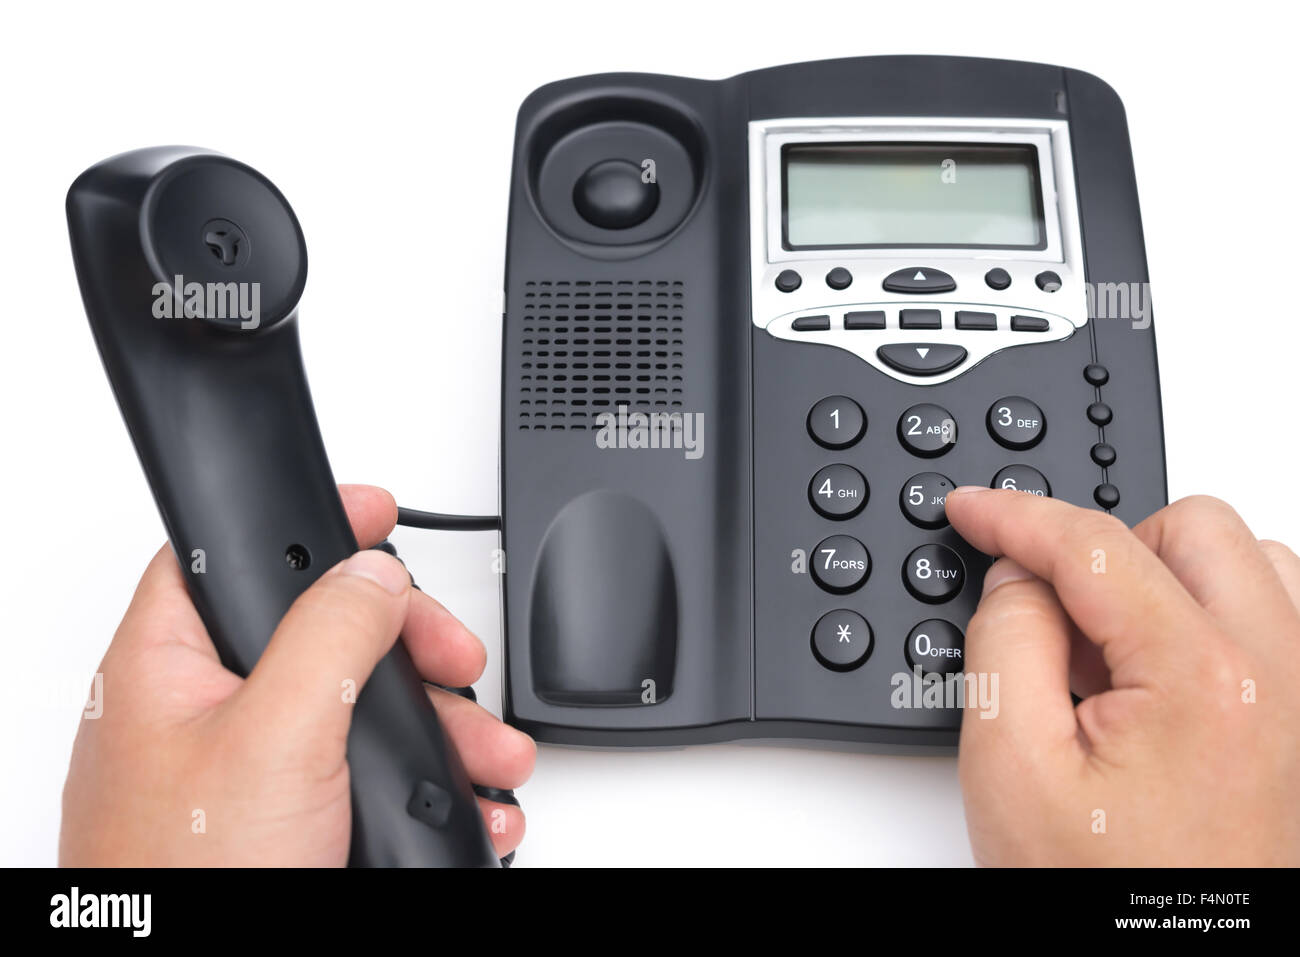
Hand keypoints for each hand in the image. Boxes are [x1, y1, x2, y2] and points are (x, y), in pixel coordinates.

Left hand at [60, 485, 533, 865]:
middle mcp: (205, 712)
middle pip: (321, 630)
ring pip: (357, 708)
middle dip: (409, 644)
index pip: (231, 554)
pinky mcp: (284, 821)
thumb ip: (328, 637)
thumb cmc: (190, 884)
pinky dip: (421, 778)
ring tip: (486, 753)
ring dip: (436, 722)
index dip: (307, 524)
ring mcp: (244, 771)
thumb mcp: (275, 736)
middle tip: (454, 660)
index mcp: (169, 667)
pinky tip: (460, 798)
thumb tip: (371, 576)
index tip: (375, 510)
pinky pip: (363, 772)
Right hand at [945, 489, 1299, 865]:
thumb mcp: (1009, 764)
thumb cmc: (1107, 895)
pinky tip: (1163, 674)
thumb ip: (1005, 640)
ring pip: (1247, 563)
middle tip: (1056, 615)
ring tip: (1112, 657)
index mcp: (1203, 678)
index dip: (1016, 515)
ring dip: (1168, 580)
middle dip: (1108, 550)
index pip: (1095, 545)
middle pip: (1191, 528)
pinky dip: (1215, 615)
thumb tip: (1020, 576)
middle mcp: (1281, 675)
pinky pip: (1279, 617)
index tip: (974, 510)